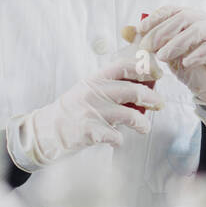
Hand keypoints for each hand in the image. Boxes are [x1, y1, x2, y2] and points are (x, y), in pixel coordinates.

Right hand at [8, 60, 162, 170]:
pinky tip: (116, 140)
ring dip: (142, 123)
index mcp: (94, 80)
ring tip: (144, 127)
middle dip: (151, 98)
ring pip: (129, 115)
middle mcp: (94, 92)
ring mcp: (92, 112)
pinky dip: (119, 140)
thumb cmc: (71, 111)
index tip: (157, 74)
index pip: (123, 66)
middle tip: (159, 104)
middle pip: (132, 90)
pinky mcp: (90, 131)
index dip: (143, 68)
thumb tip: (141, 88)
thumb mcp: (88, 91)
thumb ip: (109, 88)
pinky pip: (116, 136)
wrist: (46, 130)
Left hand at [139, 6, 205, 117]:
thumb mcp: (166, 55)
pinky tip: (185, 62)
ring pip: (198, 29)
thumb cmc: (191, 67)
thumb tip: (125, 31)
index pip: (171, 10)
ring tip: (163, 57)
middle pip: (183, 18)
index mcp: (190, 18)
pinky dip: (198, 53)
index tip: (140, 30)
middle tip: (147, 48)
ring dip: (177, 42)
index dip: (155, 17)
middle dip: (162, 32)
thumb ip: (148, 43)